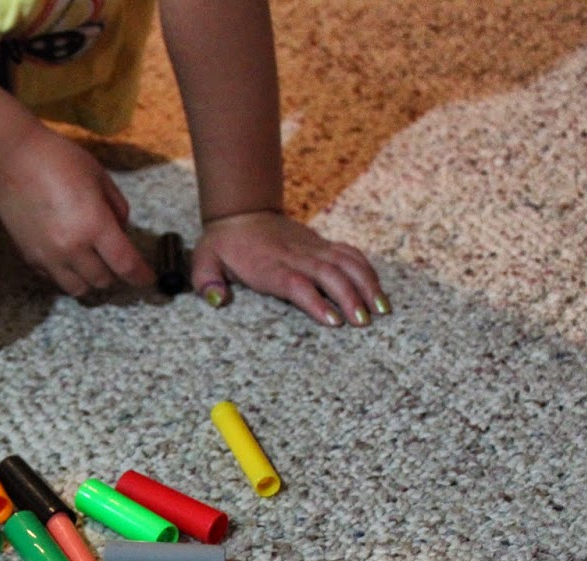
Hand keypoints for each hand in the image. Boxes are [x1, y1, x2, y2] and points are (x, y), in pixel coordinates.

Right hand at [0, 125, 155, 297]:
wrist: (11, 160)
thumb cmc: (59, 160)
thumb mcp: (100, 178)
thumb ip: (117, 208)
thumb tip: (120, 233)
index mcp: (94, 225)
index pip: (125, 264)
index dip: (140, 276)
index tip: (147, 279)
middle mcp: (72, 248)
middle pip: (103, 281)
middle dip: (115, 273)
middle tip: (115, 259)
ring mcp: (48, 257)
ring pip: (78, 289)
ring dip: (90, 280)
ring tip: (91, 263)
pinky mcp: (30, 257)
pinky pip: (54, 280)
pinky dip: (67, 275)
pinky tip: (68, 257)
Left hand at [192, 210, 390, 325]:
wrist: (242, 212)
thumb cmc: (224, 244)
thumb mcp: (203, 260)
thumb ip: (206, 280)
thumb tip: (217, 299)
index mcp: (268, 265)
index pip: (296, 282)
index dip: (315, 301)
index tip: (334, 321)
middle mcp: (294, 255)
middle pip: (328, 274)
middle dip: (350, 297)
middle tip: (365, 322)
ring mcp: (312, 248)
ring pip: (346, 263)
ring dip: (366, 285)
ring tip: (382, 309)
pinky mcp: (322, 244)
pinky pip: (350, 254)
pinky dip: (366, 270)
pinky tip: (379, 290)